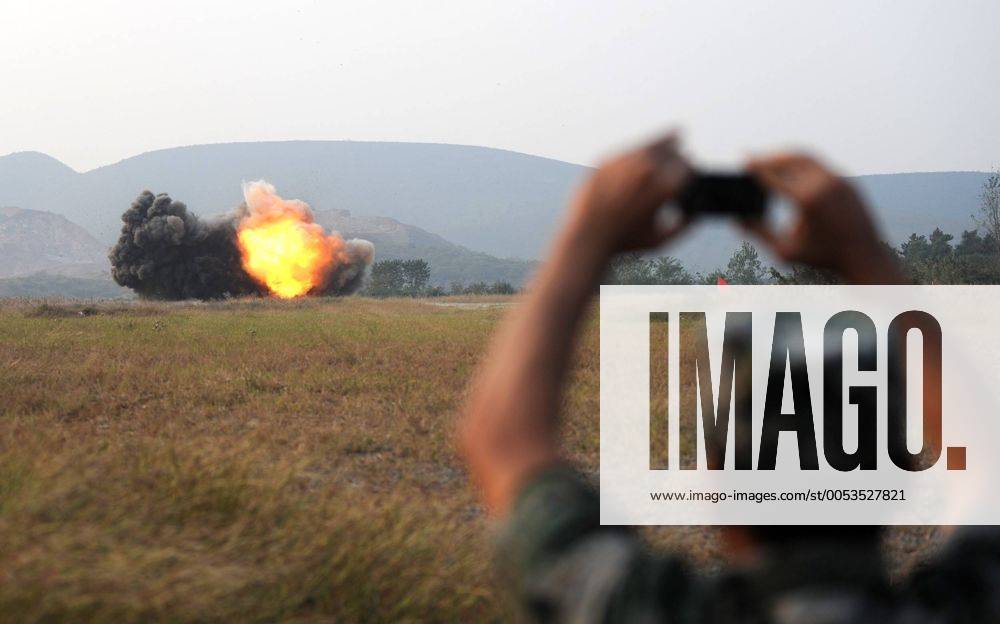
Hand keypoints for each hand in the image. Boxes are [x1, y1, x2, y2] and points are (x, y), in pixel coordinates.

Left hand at [567, 133, 691, 255]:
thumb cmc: (625, 242)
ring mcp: (624, 161)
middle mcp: (646, 168)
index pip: (686, 166)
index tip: (687, 174)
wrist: (586, 237)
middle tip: (679, 159)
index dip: (689, 170)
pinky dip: (637, 153)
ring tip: (670, 144)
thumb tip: (696, 213)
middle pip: (671, 149)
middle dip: (676, 156)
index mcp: (665, 185)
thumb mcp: (660, 240)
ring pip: (649, 145)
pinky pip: (628, 150)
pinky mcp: (606, 159)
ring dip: (661, 147)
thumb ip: (684, 226)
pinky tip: (642, 158)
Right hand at [746, 153, 903, 283]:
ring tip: (771, 162)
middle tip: (754, 158)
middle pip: (790, 157)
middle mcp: (824, 183)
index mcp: (806, 199)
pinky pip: (821, 165)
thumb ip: (758, 233)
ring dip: (786, 157)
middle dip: (770, 156)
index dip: (755, 165)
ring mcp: (839, 180)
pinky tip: (793, 171)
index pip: (774, 174)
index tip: (743, 157)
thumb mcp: (784, 249)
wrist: (864, 257)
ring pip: (807, 157)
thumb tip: (737, 219)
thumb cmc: (823, 256)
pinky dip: (802, 164)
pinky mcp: (847, 181)